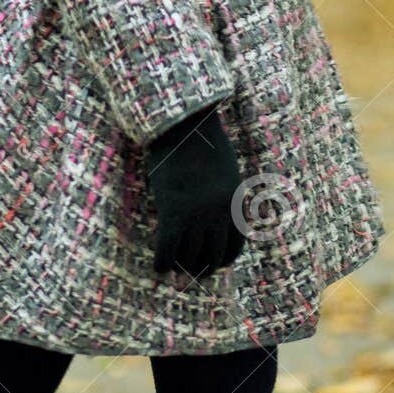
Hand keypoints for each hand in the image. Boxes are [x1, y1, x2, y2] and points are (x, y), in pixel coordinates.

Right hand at [147, 103, 246, 276]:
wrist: (183, 123)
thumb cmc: (201, 140)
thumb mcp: (225, 169)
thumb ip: (223, 194)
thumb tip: (215, 216)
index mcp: (234, 202)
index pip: (235, 246)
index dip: (222, 260)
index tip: (211, 263)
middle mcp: (220, 213)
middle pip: (212, 256)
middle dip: (200, 267)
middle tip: (187, 269)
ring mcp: (197, 213)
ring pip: (189, 256)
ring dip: (180, 265)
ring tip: (171, 266)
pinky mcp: (173, 211)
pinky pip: (168, 250)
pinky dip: (162, 263)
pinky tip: (158, 266)